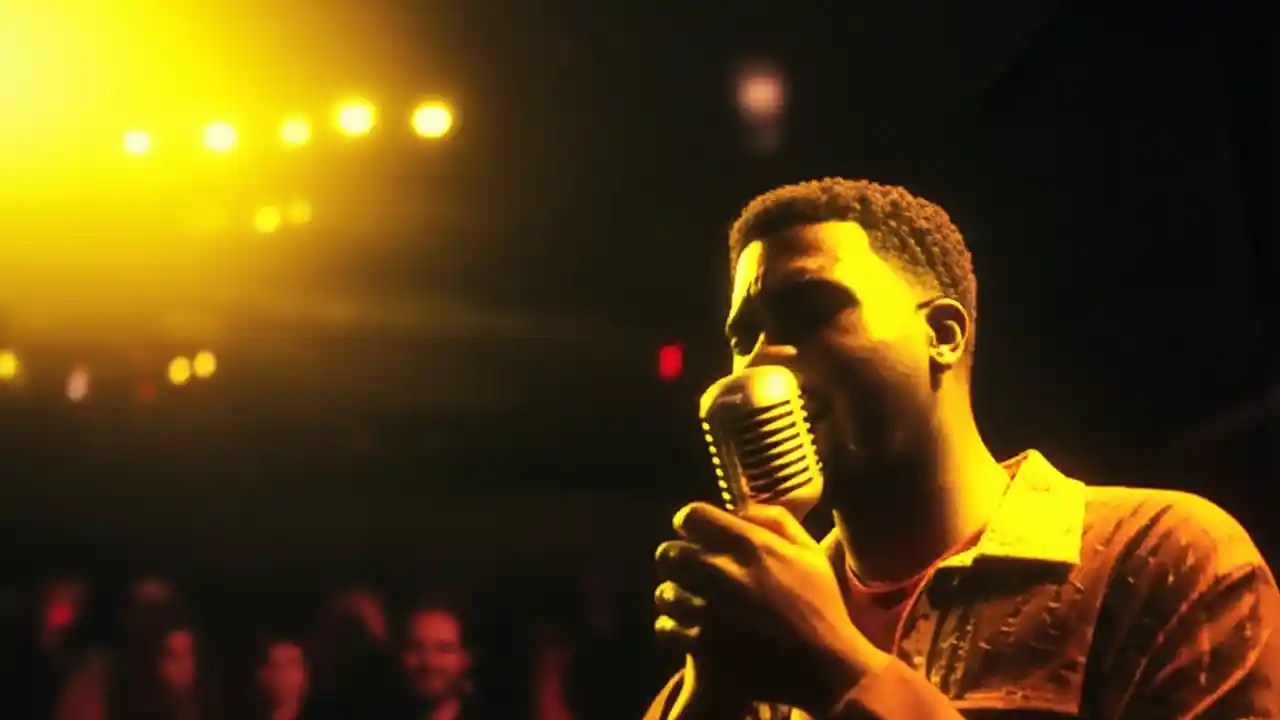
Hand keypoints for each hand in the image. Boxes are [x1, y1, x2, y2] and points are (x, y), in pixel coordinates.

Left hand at [653, 502, 890, 715]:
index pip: (691, 515)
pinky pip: (665, 627)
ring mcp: (710, 610)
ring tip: (692, 602)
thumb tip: (741, 510)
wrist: (825, 666)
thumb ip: (776, 520)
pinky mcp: (702, 644)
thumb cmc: (820, 605)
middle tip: (692, 571)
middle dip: (677, 559)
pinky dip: (674, 628)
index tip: (697, 534)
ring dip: (675, 595)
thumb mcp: (810, 552)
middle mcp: (724, 572)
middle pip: (668, 553)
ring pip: (664, 592)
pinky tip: (691, 628)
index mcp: (750, 545)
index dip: (690, 523)